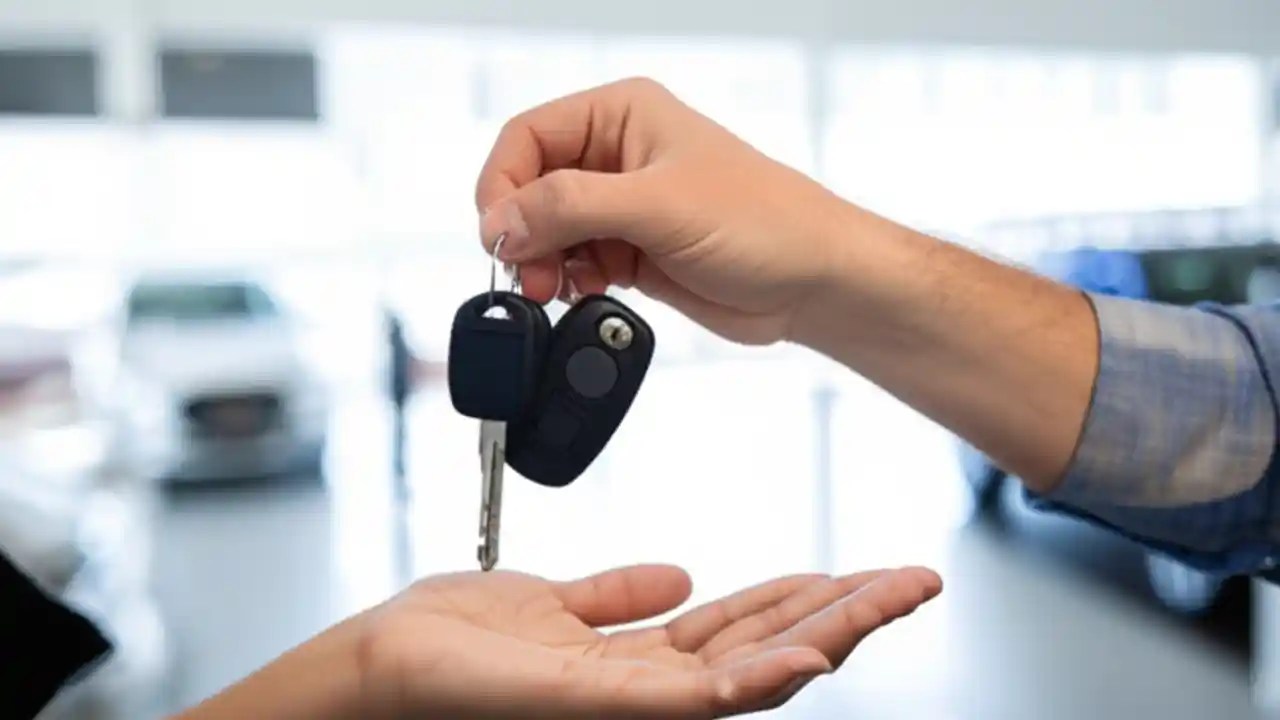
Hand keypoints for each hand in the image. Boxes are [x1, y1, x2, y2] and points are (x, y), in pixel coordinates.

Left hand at [358, 563, 941, 718]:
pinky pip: (694, 697)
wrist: (375, 667)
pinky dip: (758, 677)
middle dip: (844, 614)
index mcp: (633, 659)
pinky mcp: (599, 707)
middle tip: (915, 577)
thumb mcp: (550, 602)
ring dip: (828, 634)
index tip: (857, 568)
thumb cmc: (446, 643)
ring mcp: (627, 704)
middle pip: (766, 648)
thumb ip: (616, 594)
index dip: (805, 601)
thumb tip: (678, 576)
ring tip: (891, 596)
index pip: (742, 627)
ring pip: (752, 671)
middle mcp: (643, 688)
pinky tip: (810, 654)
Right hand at [475, 77, 864, 344]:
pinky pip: (574, 265)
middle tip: (531, 275)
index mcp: (622, 114)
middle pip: (530, 188)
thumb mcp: (660, 205)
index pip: (528, 137)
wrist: (813, 283)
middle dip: (523, 233)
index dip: (503, 186)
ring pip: (547, 232)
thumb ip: (572, 207)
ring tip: (561, 289)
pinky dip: (570, 283)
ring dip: (544, 264)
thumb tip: (502, 222)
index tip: (499, 236)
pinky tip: (589, 294)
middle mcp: (616, 155)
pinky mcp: (632, 253)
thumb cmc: (764, 223)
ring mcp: (623, 207)